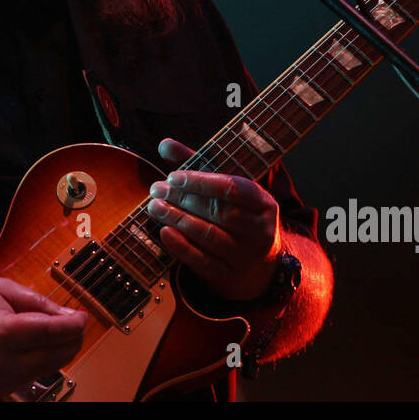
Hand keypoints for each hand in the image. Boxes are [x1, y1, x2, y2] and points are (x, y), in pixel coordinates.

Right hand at [0, 278, 86, 399]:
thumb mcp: (0, 289)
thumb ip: (37, 302)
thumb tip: (67, 316)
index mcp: (1, 333)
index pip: (52, 333)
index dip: (74, 325)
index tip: (82, 318)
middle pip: (54, 357)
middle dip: (70, 340)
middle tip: (73, 326)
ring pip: (43, 371)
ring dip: (53, 353)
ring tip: (47, 333)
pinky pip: (24, 380)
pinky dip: (32, 364)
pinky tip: (26, 349)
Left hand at [147, 138, 281, 300]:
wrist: (258, 264)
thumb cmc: (236, 214)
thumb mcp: (226, 188)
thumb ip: (196, 164)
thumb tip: (164, 144)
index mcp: (263, 203)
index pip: (232, 188)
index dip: (201, 182)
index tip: (173, 176)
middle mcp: (259, 230)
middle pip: (218, 211)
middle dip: (183, 199)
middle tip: (156, 189)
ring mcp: (246, 255)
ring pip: (209, 235)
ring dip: (178, 219)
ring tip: (155, 206)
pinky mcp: (231, 276)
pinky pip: (203, 261)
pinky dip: (181, 246)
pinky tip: (164, 231)